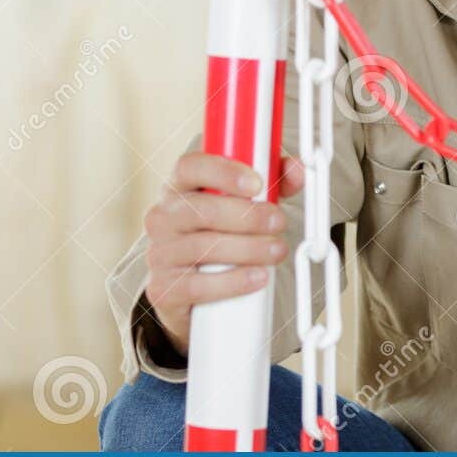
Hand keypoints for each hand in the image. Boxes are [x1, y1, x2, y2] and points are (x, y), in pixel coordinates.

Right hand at [142, 147, 305, 358]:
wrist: (191, 289)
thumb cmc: (218, 234)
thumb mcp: (244, 203)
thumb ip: (273, 181)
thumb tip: (297, 170)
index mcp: (179, 187)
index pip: (190, 167)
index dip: (224, 171)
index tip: (257, 183)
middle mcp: (162, 217)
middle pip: (201, 210)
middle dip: (248, 216)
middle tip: (279, 222)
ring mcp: (159, 253)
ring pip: (203, 247)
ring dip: (249, 249)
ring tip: (277, 250)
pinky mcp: (164, 289)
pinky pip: (197, 286)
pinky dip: (234, 282)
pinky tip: (258, 277)